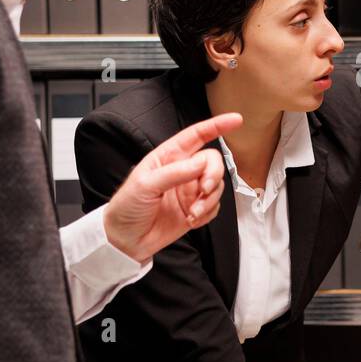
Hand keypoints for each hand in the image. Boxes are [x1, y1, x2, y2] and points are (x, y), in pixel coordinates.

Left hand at [102, 112, 243, 263]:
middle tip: (204, 188)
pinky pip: (215, 207)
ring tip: (192, 212)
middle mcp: (182, 171)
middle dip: (213, 174)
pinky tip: (191, 219)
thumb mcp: (145, 185)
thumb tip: (201, 163)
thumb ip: (175, 172)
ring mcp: (190, 191)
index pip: (196, 135)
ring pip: (216, 186)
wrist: (125, 241)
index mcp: (168, 157)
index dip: (217, 126)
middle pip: (212, 162)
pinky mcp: (195, 209)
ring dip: (209, 199)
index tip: (236, 120)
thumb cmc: (126, 207)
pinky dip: (207, 213)